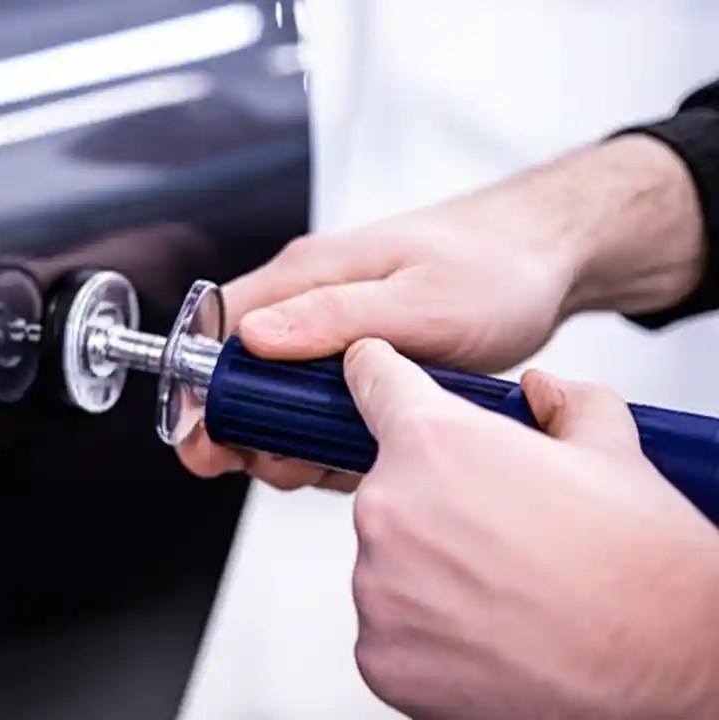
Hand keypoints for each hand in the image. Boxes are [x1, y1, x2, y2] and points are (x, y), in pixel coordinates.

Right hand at [179, 197, 578, 486]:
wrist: (553, 259)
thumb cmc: (496, 265)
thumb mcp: (418, 299)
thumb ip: (334, 317)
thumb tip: (252, 337)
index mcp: (309, 275)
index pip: (220, 328)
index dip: (202, 387)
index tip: (205, 435)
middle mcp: (312, 304)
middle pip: (243, 376)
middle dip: (248, 429)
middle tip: (278, 465)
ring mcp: (336, 335)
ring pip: (280, 400)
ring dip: (291, 441)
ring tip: (324, 463)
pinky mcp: (363, 362)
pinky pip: (323, 408)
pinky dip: (331, 439)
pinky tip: (360, 454)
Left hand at [344, 339, 718, 718]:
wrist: (670, 664)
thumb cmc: (641, 561)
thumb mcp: (612, 450)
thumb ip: (564, 402)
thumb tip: (540, 389)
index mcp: (431, 441)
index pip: (372, 380)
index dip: (381, 378)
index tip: (376, 380)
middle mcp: (387, 508)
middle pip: (388, 489)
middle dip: (433, 504)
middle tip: (500, 534)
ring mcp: (377, 589)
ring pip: (388, 566)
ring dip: (431, 575)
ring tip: (506, 593)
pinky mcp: (381, 658)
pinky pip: (390, 633)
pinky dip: (428, 637)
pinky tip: (490, 637)